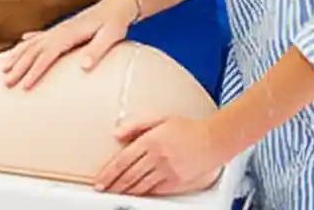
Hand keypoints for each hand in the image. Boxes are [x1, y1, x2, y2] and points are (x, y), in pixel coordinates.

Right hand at [1, 0, 136, 89]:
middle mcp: (58, 31)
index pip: (46, 56)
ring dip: (17, 55)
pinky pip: (38, 37)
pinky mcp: (60, 29)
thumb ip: (96, 51)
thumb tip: (84, 67)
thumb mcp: (110, 36)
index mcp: (68, 34)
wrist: (116, 5)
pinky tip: (20, 44)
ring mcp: (57, 29)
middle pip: (33, 51)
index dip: (34, 71)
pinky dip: (26, 41)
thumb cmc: (115, 22)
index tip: (24, 86)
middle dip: (18, 67)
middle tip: (5, 82)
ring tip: (4, 68)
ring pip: (31, 43)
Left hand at [94, 116, 225, 195]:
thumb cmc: (187, 129)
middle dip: (113, 185)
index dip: (108, 173)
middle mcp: (158, 157)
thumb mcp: (159, 119)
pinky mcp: (178, 182)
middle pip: (129, 176)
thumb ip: (135, 125)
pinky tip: (136, 193)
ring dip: (125, 191)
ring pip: (141, 186)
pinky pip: (156, 191)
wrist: (213, 140)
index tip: (99, 180)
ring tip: (115, 193)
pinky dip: (144, 193)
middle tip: (103, 189)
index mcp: (150, 141)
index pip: (122, 161)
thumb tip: (116, 134)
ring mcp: (168, 171)